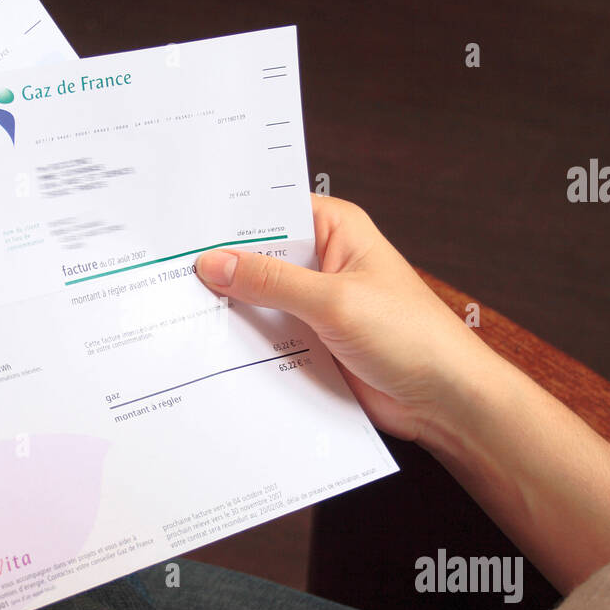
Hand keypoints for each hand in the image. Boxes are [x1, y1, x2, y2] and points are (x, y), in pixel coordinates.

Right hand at [194, 194, 495, 443]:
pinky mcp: (312, 342)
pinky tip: (208, 346)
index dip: (228, 218)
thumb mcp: (334, 301)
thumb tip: (215, 263)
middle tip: (165, 270)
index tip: (180, 226)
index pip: (270, 210)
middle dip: (220, 267)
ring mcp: (316, 304)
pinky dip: (243, 342)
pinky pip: (266, 336)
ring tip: (175, 309)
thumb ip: (271, 281)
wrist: (444, 400)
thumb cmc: (413, 337)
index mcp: (336, 229)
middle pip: (258, 255)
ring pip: (258, 299)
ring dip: (229, 309)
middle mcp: (324, 261)